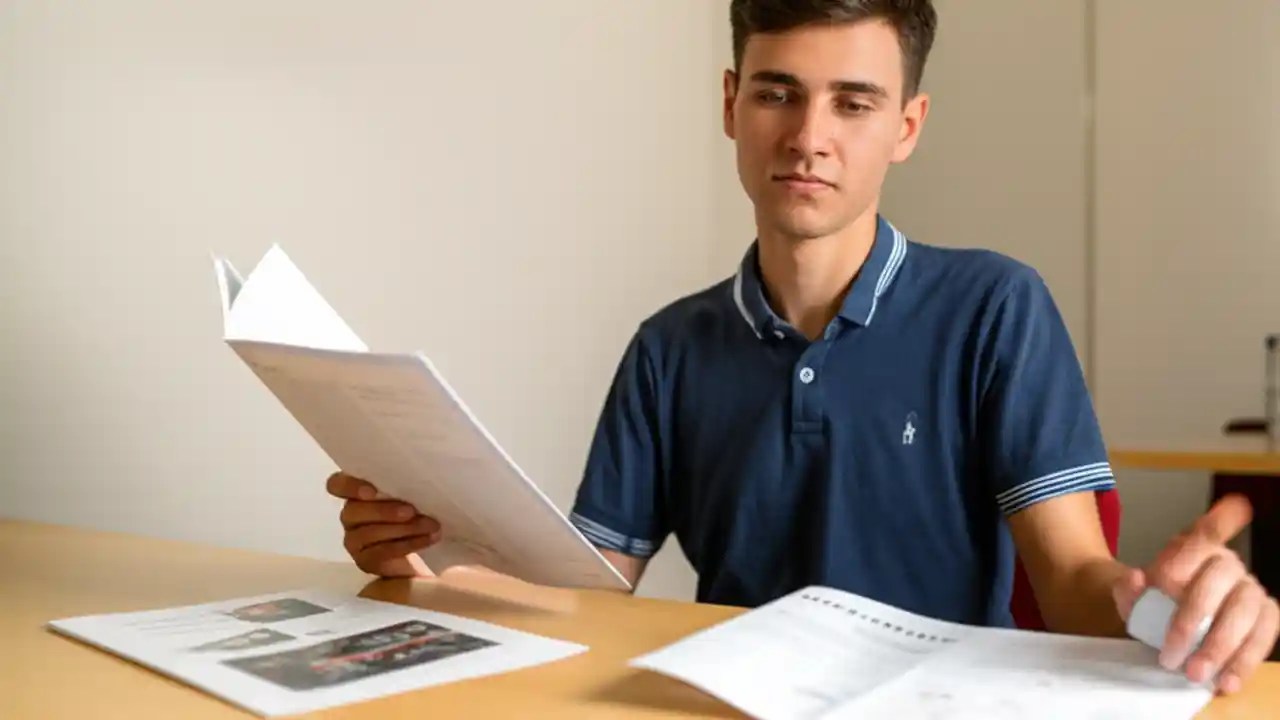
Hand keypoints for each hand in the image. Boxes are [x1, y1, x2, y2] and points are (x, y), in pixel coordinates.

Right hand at [326, 472, 440, 577]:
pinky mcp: (365, 561)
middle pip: (354, 511)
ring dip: (404, 528)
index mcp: (356, 491)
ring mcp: (354, 540)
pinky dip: (409, 544)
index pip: (337, 484)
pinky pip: (383, 552)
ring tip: (431, 525)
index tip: (371, 491)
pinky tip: (429, 539)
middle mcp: (350, 515)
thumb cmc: (418, 512)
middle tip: (411, 511)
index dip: (350, 486)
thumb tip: (422, 470)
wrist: (425, 552)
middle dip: (384, 510)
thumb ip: (407, 484)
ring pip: (370, 532)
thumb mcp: (413, 494)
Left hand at [1112, 493, 1278, 693]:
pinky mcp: (1266, 616)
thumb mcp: (1129, 595)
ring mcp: (1251, 589)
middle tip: (1170, 655)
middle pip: (1219, 581)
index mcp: (1194, 547)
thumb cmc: (1149, 602)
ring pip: (1246, 612)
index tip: (1211, 534)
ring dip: (1219, 646)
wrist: (1161, 622)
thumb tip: (1136, 578)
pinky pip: (1264, 636)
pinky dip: (1245, 661)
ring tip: (1194, 673)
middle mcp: (1228, 563)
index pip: (1204, 533)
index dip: (1215, 526)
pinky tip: (1225, 681)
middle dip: (1192, 621)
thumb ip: (1128, 587)